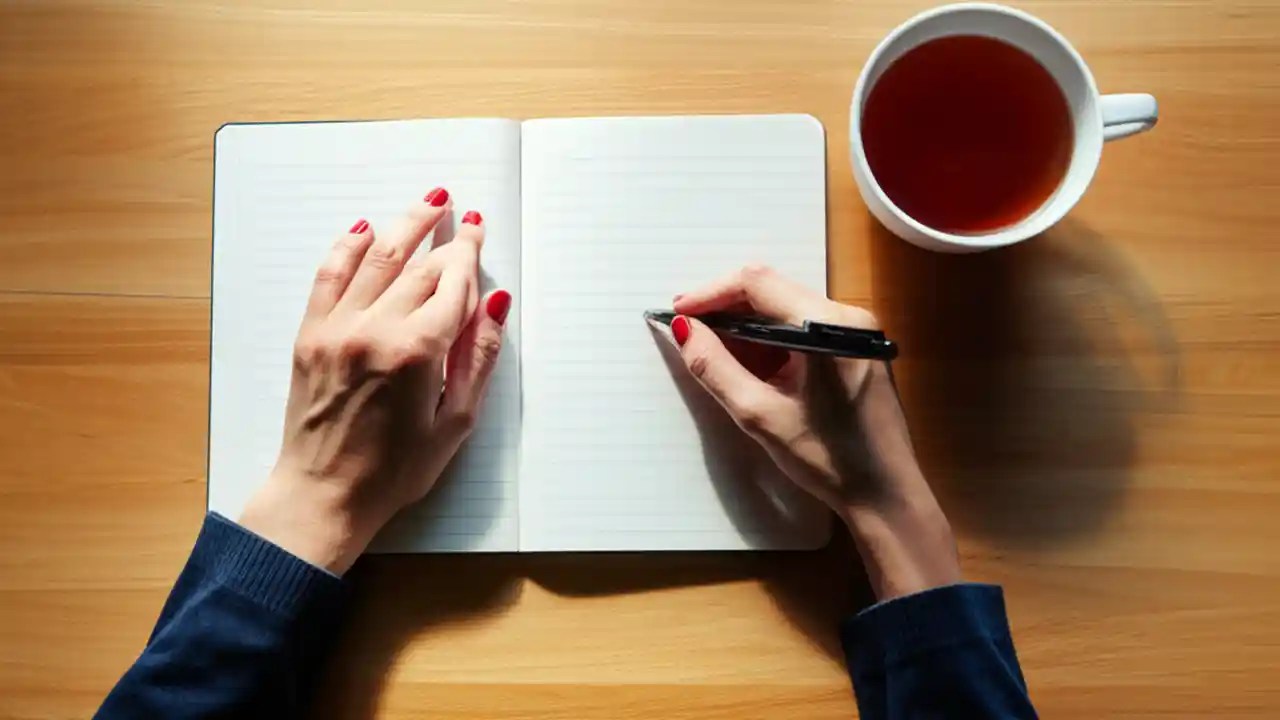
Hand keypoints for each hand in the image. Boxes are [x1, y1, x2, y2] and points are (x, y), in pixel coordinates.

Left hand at [238, 191, 512, 574]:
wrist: (323, 494)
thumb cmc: (394, 470)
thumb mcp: (456, 421)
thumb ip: (478, 356)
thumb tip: (496, 304)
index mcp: (417, 353)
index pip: (452, 285)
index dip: (469, 254)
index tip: (478, 231)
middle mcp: (375, 330)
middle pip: (419, 268)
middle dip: (445, 239)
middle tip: (461, 218)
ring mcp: (338, 328)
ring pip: (377, 259)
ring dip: (405, 225)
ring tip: (426, 204)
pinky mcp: (310, 334)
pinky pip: (330, 275)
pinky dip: (348, 247)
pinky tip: (366, 229)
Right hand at [670, 265, 959, 599]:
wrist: (886, 494)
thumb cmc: (829, 460)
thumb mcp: (760, 415)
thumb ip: (716, 368)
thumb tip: (684, 330)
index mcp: (827, 326)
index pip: (757, 283)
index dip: (710, 293)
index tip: (678, 313)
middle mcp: (847, 316)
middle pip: (772, 291)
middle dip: (726, 309)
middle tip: (689, 333)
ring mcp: (856, 330)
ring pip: (785, 309)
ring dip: (747, 327)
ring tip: (716, 356)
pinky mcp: (856, 347)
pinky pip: (802, 328)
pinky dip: (771, 341)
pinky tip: (752, 369)